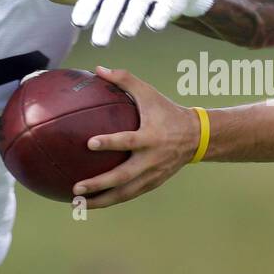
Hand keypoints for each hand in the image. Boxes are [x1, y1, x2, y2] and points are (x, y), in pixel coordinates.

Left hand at [71, 66, 201, 207]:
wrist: (197, 137)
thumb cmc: (167, 111)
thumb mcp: (149, 93)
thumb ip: (124, 79)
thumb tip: (97, 68)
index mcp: (151, 137)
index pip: (129, 141)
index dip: (110, 142)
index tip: (89, 143)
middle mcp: (151, 160)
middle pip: (123, 177)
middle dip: (99, 184)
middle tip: (76, 187)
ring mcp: (153, 175)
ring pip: (125, 193)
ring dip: (101, 200)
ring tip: (77, 204)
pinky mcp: (152, 183)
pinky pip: (129, 194)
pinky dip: (110, 200)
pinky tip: (91, 203)